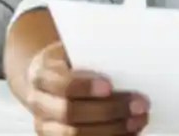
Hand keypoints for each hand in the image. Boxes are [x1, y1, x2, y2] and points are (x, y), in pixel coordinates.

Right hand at [20, 41, 149, 134]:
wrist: (47, 80)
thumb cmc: (68, 62)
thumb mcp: (73, 51)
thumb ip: (92, 56)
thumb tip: (129, 60)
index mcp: (41, 75)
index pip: (62, 84)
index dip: (86, 87)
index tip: (110, 86)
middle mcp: (39, 103)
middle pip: (70, 114)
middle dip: (108, 111)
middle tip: (139, 105)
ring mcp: (46, 126)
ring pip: (75, 135)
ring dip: (112, 130)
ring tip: (138, 120)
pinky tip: (129, 132)